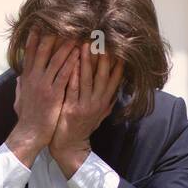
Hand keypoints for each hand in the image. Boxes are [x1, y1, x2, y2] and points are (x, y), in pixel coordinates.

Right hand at [7, 30, 80, 166]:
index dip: (34, 38)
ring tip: (75, 34)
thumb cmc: (26, 118)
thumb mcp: (20, 99)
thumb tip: (20, 76)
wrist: (29, 134)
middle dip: (51, 35)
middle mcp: (34, 79)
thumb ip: (21, 86)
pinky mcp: (54, 94)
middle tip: (60, 22)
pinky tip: (79, 54)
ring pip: (55, 60)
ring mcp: (44, 85)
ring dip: (66, 46)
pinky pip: (64, 74)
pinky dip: (71, 63)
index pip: (30, 54)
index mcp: (27, 78)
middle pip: (42, 51)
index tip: (39, 25)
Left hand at [50, 44, 123, 177]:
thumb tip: (117, 86)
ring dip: (87, 61)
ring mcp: (84, 106)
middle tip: (103, 40)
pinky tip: (72, 61)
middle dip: (104, 57)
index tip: (118, 47)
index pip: (114, 79)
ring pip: (88, 79)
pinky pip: (73, 88)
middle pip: (103, 76)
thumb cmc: (82, 128)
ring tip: (86, 44)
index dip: (117, 63)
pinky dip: (73, 74)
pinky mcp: (71, 109)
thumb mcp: (99, 114)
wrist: (69, 146)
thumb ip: (107, 101)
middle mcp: (97, 103)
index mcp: (104, 102)